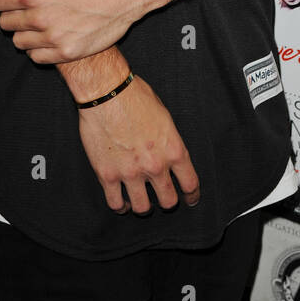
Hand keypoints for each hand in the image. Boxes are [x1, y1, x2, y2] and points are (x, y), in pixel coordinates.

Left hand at [0, 0, 147, 61]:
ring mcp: (54, 39)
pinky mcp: (67, 53)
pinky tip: (49, 34)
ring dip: (23, 32)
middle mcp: (40, 19)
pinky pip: (37, 57)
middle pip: (5, 23)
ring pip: (19, 42)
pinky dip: (38, 48)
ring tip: (39, 20)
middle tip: (27, 5)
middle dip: (10, 13)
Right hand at [77, 75, 199, 214]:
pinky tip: (122, 203)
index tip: (190, 199)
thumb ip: (168, 140)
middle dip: (167, 202)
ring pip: (143, 207)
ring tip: (141, 203)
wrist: (107, 93)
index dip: (192, 195)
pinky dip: (120, 206)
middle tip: (163, 199)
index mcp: (173, 150)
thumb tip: (167, 150)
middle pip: (168, 201)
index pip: (190, 183)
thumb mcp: (164, 116)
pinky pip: (115, 202)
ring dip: (144, 207)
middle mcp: (155, 166)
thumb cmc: (135, 96)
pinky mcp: (108, 175)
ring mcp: (131, 173)